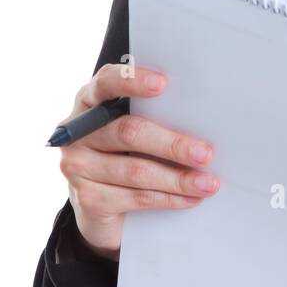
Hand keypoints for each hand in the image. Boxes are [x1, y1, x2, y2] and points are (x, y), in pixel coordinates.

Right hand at [56, 63, 218, 259]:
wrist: (100, 205)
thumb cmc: (126, 154)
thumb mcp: (134, 130)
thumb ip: (154, 116)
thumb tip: (202, 120)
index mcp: (91, 102)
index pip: (106, 82)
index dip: (132, 81)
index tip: (163, 84)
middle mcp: (78, 132)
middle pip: (129, 132)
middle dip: (173, 144)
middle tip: (206, 154)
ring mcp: (78, 167)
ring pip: (136, 171)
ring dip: (178, 179)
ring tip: (208, 182)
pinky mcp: (86, 199)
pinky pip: (135, 198)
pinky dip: (168, 199)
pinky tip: (190, 199)